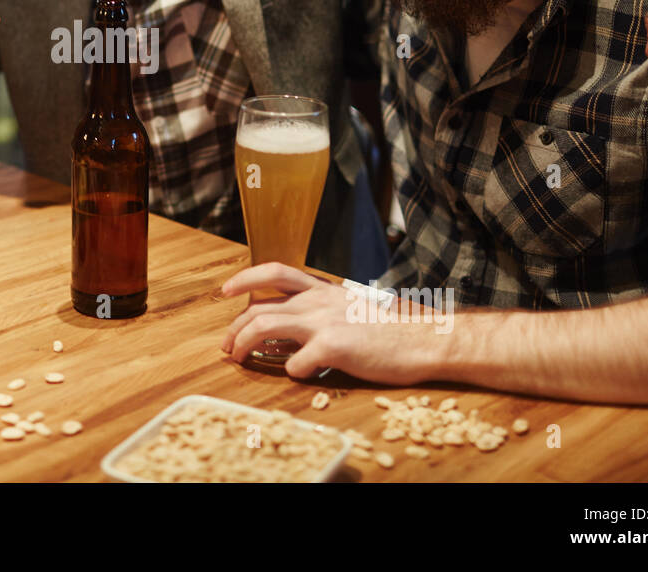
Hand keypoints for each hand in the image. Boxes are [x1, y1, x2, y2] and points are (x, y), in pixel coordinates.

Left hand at [219, 263, 444, 383]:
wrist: (422, 340)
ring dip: (243, 345)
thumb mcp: (349, 308)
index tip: (225, 291)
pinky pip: (294, 364)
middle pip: (257, 308)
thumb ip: (320, 311)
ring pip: (262, 326)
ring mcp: (322, 322)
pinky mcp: (331, 347)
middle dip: (234, 328)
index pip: (273, 272)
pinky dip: (291, 372)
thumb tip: (289, 327)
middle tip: (227, 346)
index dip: (244, 279)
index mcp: (321, 290)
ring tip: (238, 360)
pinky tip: (302, 375)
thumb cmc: (388, 330)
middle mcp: (316, 301)